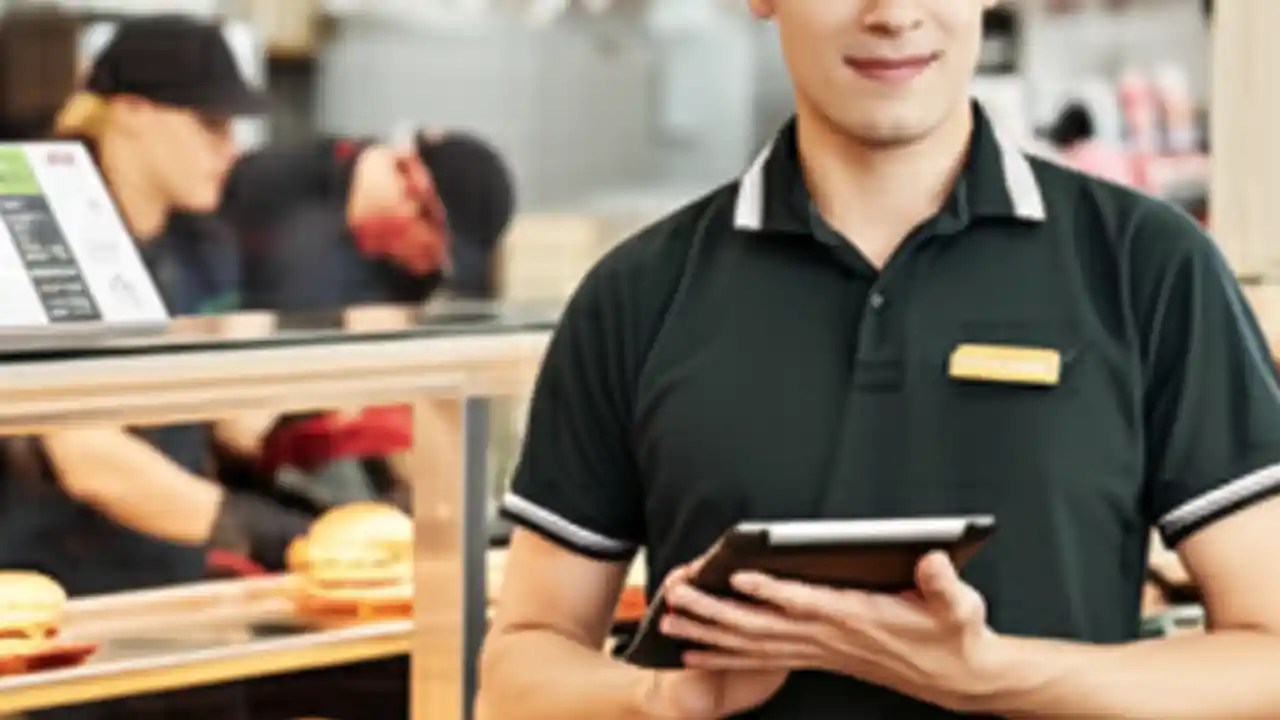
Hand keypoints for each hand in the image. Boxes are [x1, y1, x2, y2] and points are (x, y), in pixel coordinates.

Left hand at [661, 551, 1013, 712]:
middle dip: (716, 611)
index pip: (806, 603)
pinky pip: (762, 659)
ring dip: (710, 633)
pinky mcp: (817, 658)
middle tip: (678, 596)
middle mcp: (830, 638)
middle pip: (763, 626)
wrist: (959, 679)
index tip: (739, 576)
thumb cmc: (955, 634)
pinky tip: (696, 652)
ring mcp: (820, 651)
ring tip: (671, 621)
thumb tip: (930, 559)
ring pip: (754, 645)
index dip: (773, 591)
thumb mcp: (960, 606)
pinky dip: (726, 656)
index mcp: (857, 618)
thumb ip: (942, 583)